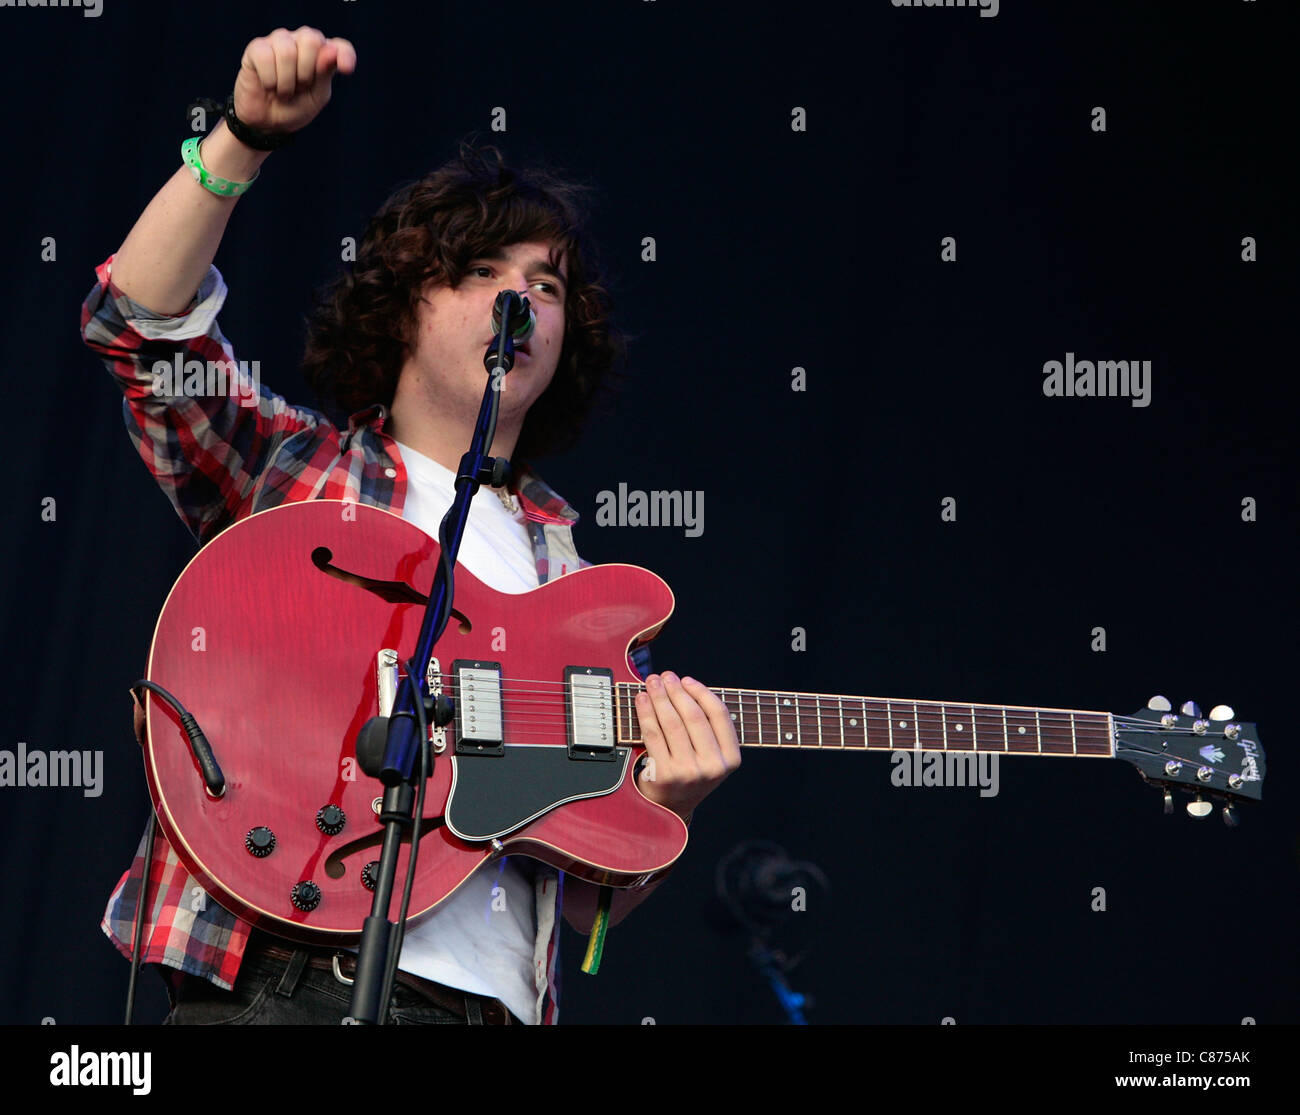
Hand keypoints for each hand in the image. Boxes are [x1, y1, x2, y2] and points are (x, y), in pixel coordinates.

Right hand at [233, 26, 355, 135]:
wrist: (267, 124)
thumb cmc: (295, 108)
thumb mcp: (316, 97)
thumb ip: (325, 74)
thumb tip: (331, 51)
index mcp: (322, 55)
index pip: (340, 47)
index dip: (345, 55)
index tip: (346, 69)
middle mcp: (300, 42)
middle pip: (311, 39)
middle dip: (307, 71)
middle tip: (300, 87)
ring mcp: (278, 42)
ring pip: (287, 51)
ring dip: (287, 81)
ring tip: (283, 91)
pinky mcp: (256, 48)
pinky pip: (265, 56)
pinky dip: (270, 80)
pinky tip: (268, 86)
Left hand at [634, 673, 740, 820]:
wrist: (671, 807)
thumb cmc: (690, 771)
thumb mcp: (711, 755)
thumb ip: (707, 727)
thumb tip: (684, 686)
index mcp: (731, 759)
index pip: (719, 715)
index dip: (701, 692)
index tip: (686, 680)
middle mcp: (712, 767)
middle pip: (693, 716)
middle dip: (677, 691)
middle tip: (665, 676)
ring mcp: (688, 772)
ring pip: (672, 723)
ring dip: (660, 697)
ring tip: (653, 683)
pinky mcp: (664, 775)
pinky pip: (653, 734)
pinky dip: (646, 713)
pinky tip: (642, 700)